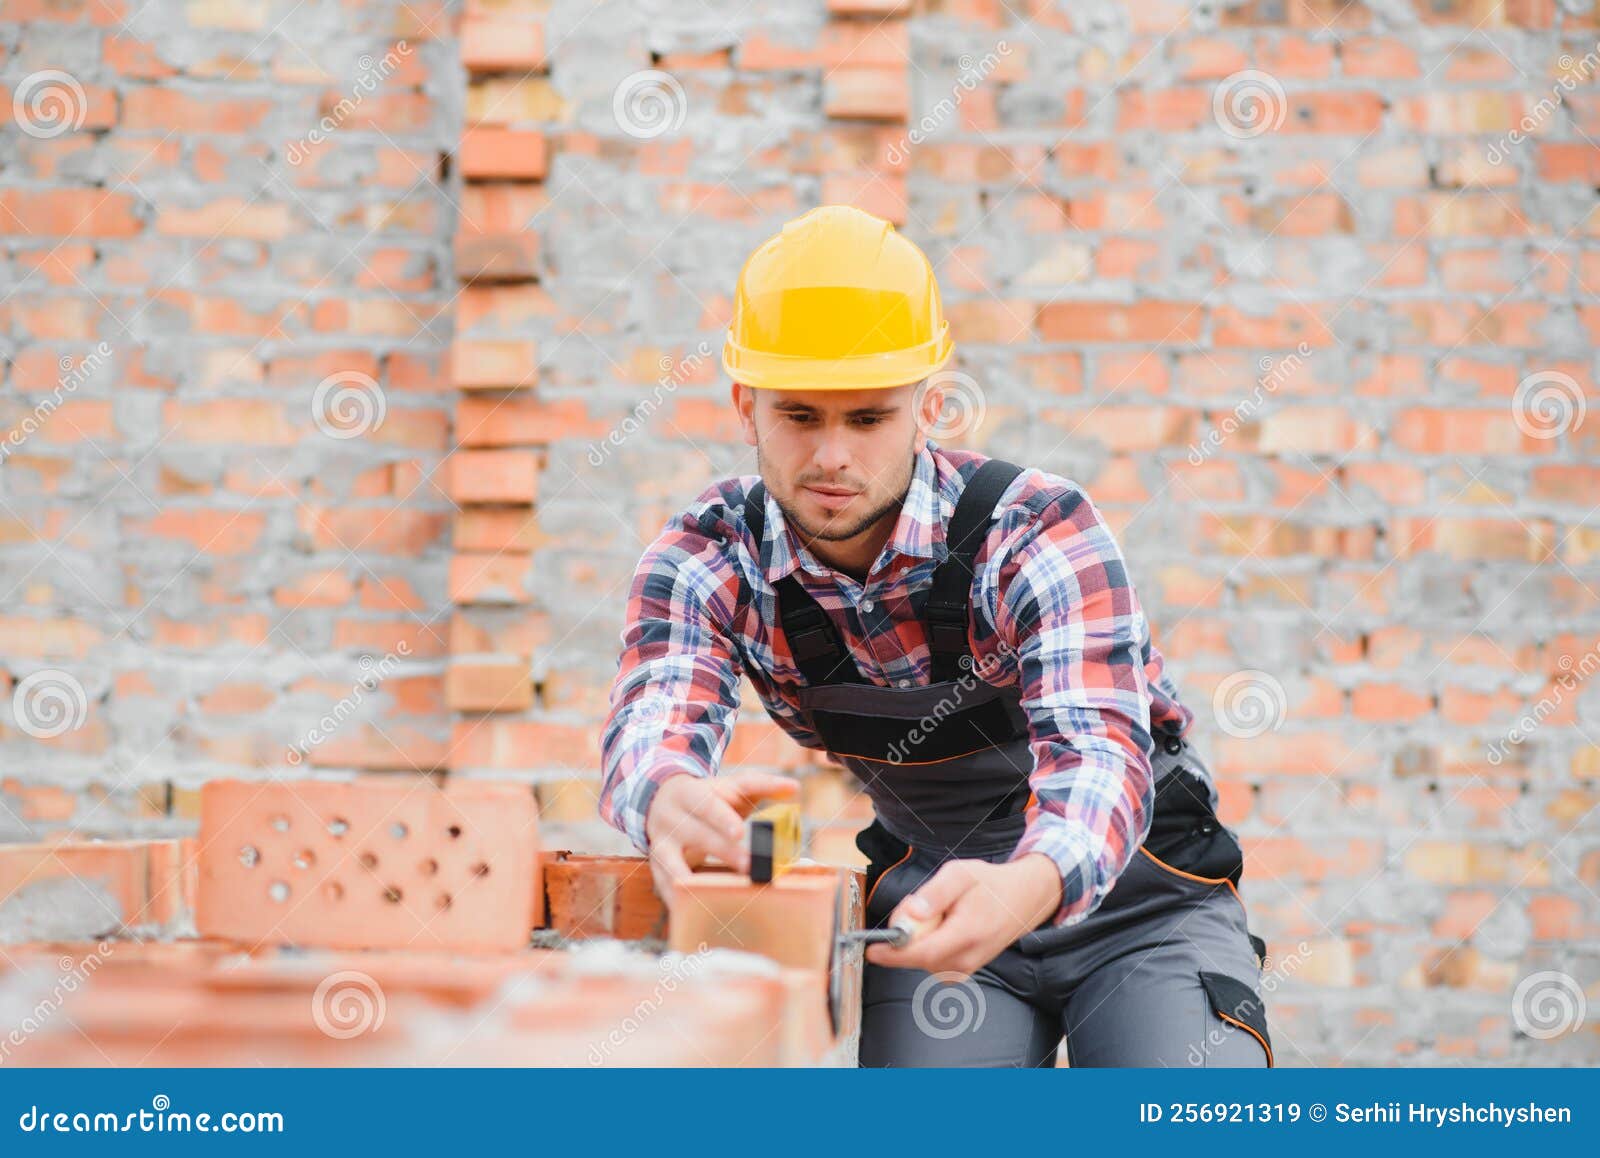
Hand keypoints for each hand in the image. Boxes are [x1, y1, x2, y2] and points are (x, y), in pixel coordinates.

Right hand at [644, 770, 798, 900]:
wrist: (660, 799)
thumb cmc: (709, 796)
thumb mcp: (730, 785)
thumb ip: (762, 785)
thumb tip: (793, 787)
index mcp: (692, 794)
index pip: (708, 805)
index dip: (723, 819)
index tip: (740, 833)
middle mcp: (673, 818)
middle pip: (698, 835)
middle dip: (723, 852)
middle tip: (750, 866)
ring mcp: (661, 842)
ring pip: (673, 863)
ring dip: (694, 882)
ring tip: (713, 899)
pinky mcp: (656, 864)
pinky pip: (663, 884)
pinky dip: (676, 899)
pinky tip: (690, 913)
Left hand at [865, 853, 1062, 977]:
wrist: (1024, 898)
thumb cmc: (990, 884)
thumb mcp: (961, 874)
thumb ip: (934, 894)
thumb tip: (911, 915)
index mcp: (966, 934)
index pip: (921, 953)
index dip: (893, 954)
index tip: (871, 950)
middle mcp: (968, 957)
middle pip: (918, 958)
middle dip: (906, 935)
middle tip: (917, 906)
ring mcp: (969, 967)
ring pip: (925, 961)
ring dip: (919, 940)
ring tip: (938, 914)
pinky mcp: (966, 969)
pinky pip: (935, 962)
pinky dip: (930, 945)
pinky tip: (942, 927)